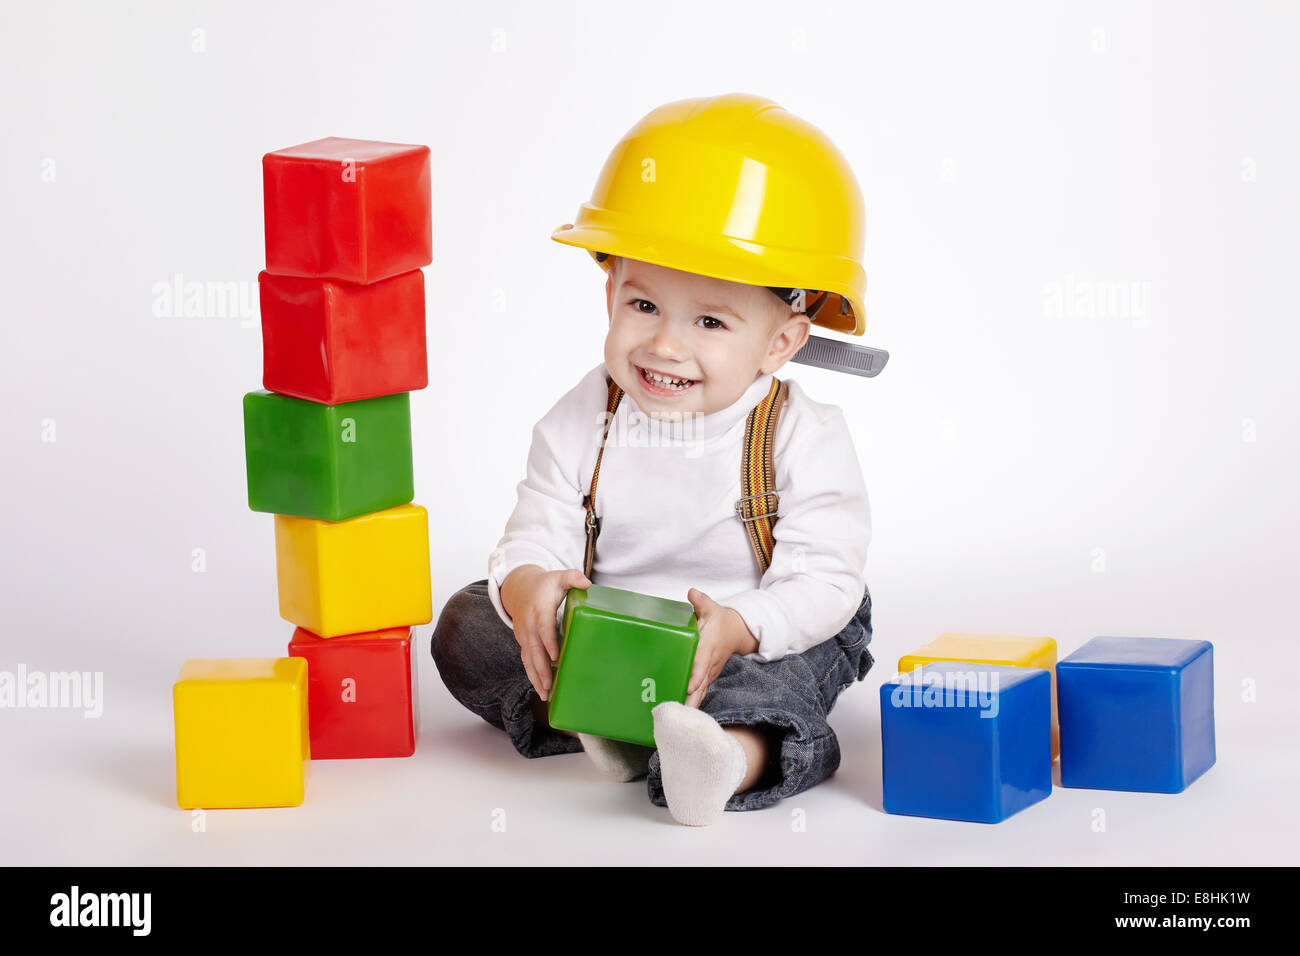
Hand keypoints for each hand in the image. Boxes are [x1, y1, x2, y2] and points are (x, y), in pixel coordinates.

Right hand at [500, 565, 591, 701]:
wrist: (519, 589)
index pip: (543, 626)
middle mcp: (529, 624)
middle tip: (550, 685)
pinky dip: (533, 675)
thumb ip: (573, 577)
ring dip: (535, 677)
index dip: (548, 641)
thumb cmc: (545, 585)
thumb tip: (588, 583)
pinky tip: (542, 690)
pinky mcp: (524, 643)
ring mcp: (524, 635)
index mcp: (539, 609)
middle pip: (534, 648)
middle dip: (541, 668)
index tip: (555, 656)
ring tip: (545, 694)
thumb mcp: (559, 577)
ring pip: (528, 658)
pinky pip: (527, 660)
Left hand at [683, 588, 756, 707]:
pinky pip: (698, 695)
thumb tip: (693, 593)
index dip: (696, 675)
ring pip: (698, 695)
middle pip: (699, 687)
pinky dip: (689, 706)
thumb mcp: (712, 608)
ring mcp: (708, 675)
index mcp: (708, 647)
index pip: (702, 663)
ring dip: (688, 708)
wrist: (738, 633)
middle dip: (688, 701)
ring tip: (672, 722)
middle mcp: (709, 665)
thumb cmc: (721, 622)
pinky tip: (676, 718)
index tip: (688, 686)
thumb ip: (701, 602)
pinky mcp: (706, 680)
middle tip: (674, 714)